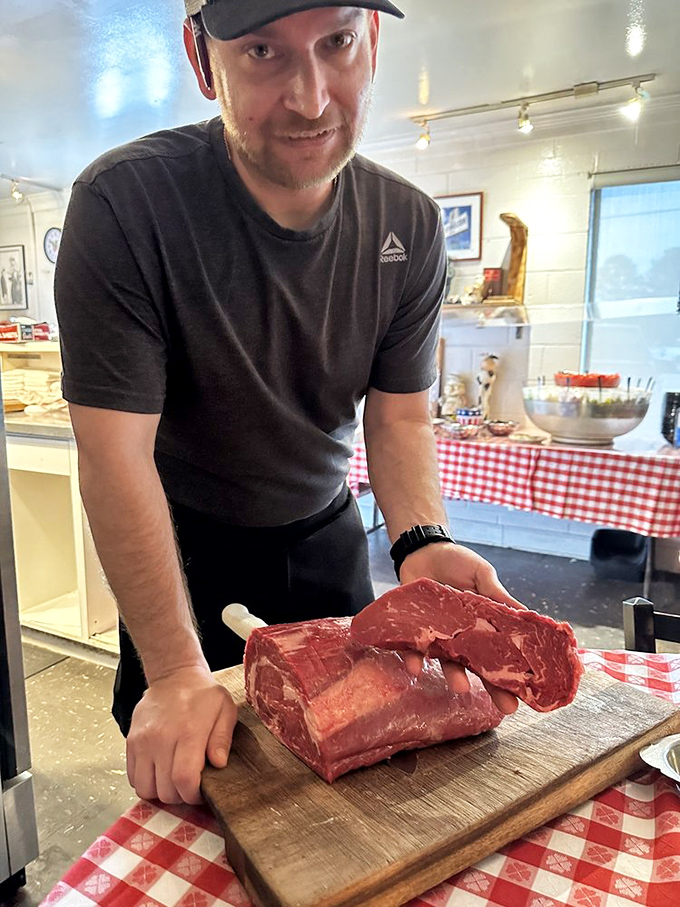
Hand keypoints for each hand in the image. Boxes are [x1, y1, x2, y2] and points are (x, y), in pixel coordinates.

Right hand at [126, 665, 236, 804]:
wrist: (174, 675)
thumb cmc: (202, 695)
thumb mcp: (225, 709)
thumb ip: (222, 739)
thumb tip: (219, 764)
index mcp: (188, 732)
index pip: (184, 779)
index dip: (192, 796)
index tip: (200, 793)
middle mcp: (161, 738)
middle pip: (165, 790)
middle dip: (180, 796)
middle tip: (189, 785)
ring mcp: (143, 741)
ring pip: (146, 789)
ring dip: (161, 792)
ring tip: (173, 780)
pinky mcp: (131, 741)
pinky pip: (133, 778)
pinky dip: (146, 782)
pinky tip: (160, 771)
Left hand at [399, 541, 525, 714]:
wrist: (424, 549)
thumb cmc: (457, 562)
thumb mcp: (483, 574)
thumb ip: (498, 594)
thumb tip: (525, 612)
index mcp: (483, 625)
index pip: (501, 653)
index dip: (513, 673)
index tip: (528, 694)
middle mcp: (463, 636)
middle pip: (480, 666)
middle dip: (493, 688)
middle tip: (507, 707)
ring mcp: (440, 635)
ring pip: (448, 662)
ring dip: (454, 675)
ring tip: (461, 687)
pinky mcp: (415, 628)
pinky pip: (413, 648)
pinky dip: (414, 658)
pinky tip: (416, 667)